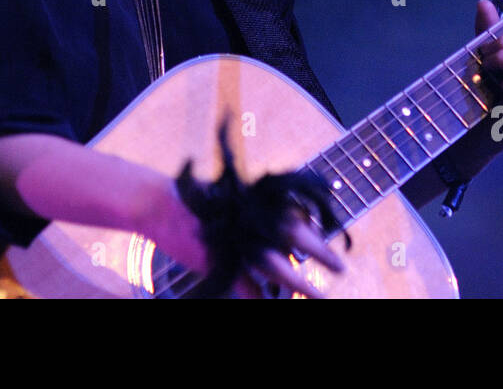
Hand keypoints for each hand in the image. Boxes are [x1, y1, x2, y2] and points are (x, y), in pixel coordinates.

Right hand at [147, 180, 344, 298]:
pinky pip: (248, 289)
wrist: (162, 205)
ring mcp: (237, 245)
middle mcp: (250, 222)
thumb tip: (289, 217)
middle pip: (293, 239)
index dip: (314, 228)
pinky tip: (273, 305)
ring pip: (276, 269)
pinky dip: (262, 300)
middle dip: (320, 253)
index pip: (293, 214)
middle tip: (340, 268)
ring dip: (300, 284)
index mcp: (254, 202)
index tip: (326, 236)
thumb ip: (258, 206)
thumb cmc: (197, 198)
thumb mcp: (232, 196)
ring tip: (320, 295)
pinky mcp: (221, 265)